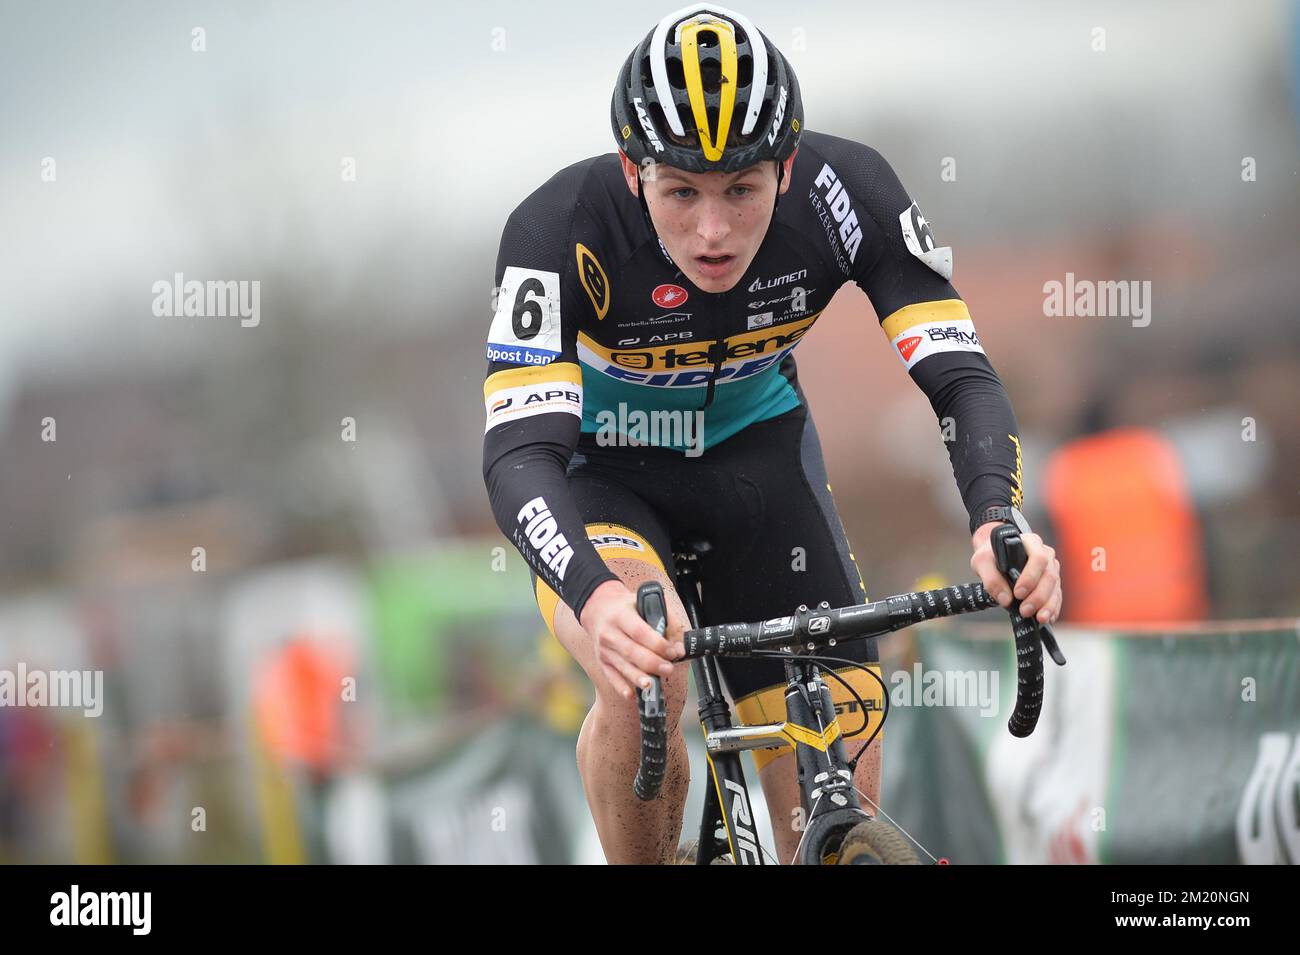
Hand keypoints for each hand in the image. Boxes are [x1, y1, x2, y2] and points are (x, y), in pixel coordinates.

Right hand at [578, 579, 684, 701]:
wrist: (598, 609)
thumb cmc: (627, 608)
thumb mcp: (647, 604)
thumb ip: (668, 623)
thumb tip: (679, 650)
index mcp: (620, 615)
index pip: (639, 632)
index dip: (657, 644)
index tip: (672, 652)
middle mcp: (609, 633)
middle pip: (632, 652)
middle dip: (652, 663)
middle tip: (669, 669)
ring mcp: (604, 649)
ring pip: (623, 667)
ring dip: (639, 677)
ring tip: (652, 684)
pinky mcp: (602, 662)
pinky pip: (611, 677)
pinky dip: (621, 687)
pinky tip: (630, 694)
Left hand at [970, 521, 1061, 625]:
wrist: (995, 557)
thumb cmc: (991, 556)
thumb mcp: (982, 562)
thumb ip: (990, 578)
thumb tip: (1005, 599)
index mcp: (1031, 543)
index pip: (1038, 558)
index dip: (1031, 577)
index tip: (1018, 593)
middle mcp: (1046, 554)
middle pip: (1049, 576)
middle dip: (1038, 596)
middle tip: (1025, 610)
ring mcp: (1051, 569)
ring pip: (1055, 588)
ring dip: (1048, 605)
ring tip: (1039, 619)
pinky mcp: (1052, 583)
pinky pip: (1057, 597)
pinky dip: (1052, 609)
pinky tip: (1047, 619)